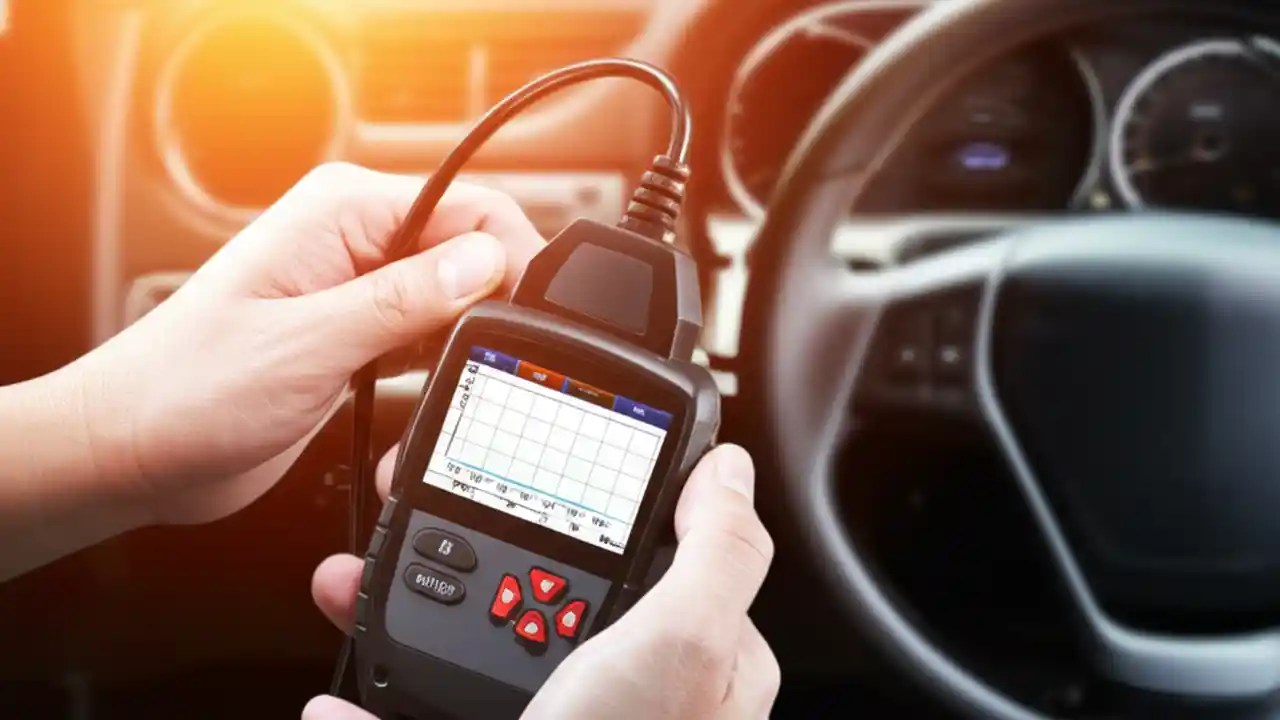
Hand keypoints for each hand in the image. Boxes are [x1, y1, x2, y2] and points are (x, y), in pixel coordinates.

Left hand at [77, 162, 543, 523]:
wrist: (137, 450)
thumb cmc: (188, 388)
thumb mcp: (309, 344)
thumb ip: (404, 299)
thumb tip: (487, 260)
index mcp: (339, 213)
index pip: (468, 206)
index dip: (512, 256)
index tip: (528, 314)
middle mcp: (354, 242)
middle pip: (470, 252)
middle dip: (488, 305)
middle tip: (480, 363)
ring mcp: (359, 290)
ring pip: (455, 301)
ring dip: (457, 346)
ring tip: (430, 386)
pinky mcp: (359, 336)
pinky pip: (427, 339)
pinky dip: (434, 371)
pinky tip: (415, 399)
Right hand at [304, 444, 779, 719]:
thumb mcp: (686, 649)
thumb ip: (717, 555)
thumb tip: (730, 473)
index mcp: (691, 654)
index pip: (642, 546)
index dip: (581, 499)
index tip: (519, 469)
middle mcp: (627, 693)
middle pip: (543, 589)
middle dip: (467, 550)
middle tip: (410, 521)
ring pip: (476, 648)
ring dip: (404, 614)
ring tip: (356, 589)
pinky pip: (434, 714)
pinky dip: (380, 708)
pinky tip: (345, 707)